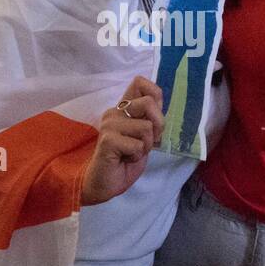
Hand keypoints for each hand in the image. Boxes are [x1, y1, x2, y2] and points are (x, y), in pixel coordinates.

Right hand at [81, 76, 163, 205]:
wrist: (105, 182)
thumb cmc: (124, 159)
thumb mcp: (144, 135)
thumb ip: (150, 117)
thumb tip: (159, 100)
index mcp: (123, 108)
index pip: (140, 83)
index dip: (154, 95)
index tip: (152, 118)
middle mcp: (115, 112)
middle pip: (149, 103)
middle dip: (157, 127)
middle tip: (144, 142)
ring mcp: (109, 124)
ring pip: (146, 127)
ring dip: (146, 145)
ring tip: (132, 152)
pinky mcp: (108, 140)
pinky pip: (138, 145)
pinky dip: (136, 155)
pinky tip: (124, 158)